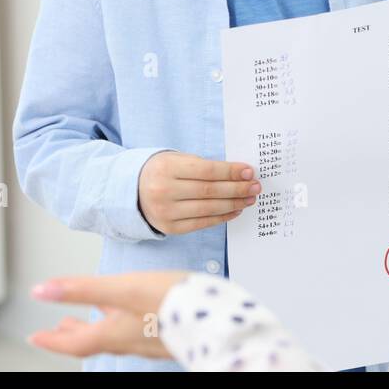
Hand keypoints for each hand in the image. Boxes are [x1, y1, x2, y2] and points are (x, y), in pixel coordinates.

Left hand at [27, 271, 189, 359]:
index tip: (36, 337)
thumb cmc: (171, 302)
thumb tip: (41, 291)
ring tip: (92, 316)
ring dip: (99, 326)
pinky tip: (134, 311)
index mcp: (114, 333)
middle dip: (75, 332)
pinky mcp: (169, 333)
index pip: (75, 342)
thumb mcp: (121, 288)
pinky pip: (138, 330)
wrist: (218, 317)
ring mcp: (151, 339)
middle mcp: (131, 341)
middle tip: (59, 328)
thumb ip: (81, 289)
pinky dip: (125, 322)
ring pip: (117, 335)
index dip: (52, 340)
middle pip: (95, 339)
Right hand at [139, 152, 259, 234]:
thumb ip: (204, 166)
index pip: (206, 171)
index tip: (249, 171)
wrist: (132, 191)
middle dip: (237, 189)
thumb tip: (239, 174)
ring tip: (249, 198)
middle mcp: (164, 191)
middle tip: (255, 186)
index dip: (230, 172)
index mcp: (166, 168)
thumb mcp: (177, 160)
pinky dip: (221, 217)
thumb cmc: (162, 171)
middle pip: (209, 191)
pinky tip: (235, 210)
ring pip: (208, 209)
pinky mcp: (170, 228)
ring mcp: (166, 212)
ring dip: (233, 204)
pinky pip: (202, 223)